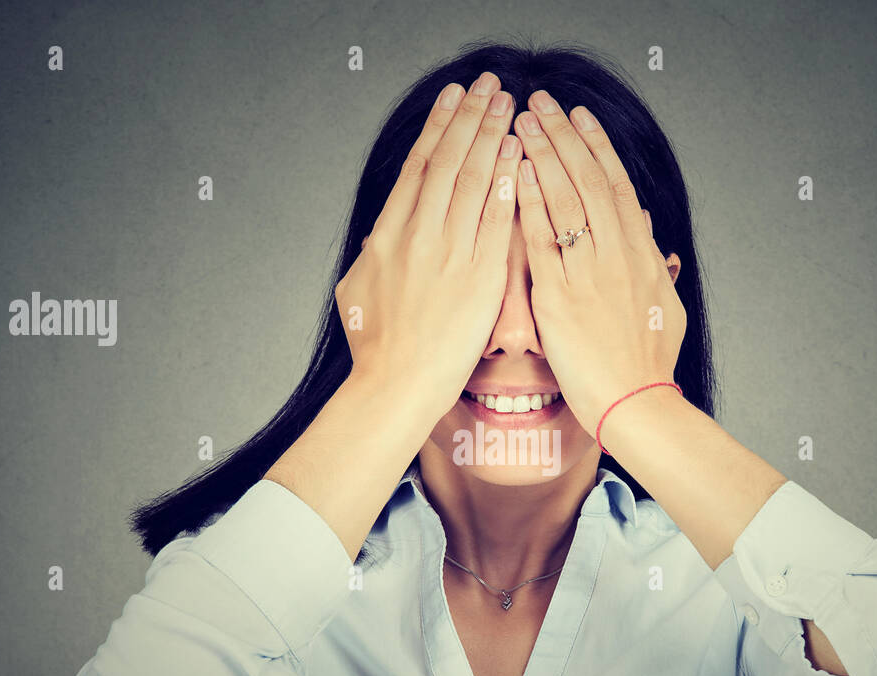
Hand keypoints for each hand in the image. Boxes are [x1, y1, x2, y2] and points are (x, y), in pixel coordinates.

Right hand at [334, 71, 520, 415]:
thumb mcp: (357, 294)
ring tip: (508, 105)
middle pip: (447, 162)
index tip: (453, 98)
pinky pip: (496, 220)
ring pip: (472, 181)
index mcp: (386, 237)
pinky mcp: (479, 278)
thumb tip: (378, 238)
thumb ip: (371, 258)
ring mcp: (448, 255)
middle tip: (487, 85)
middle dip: (469, 117)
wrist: (395, 389)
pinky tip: (519, 155)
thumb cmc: (376, 353)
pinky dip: (507, 184)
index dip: (438, 128)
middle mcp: (416, 237)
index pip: (417, 168)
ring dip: (492, 137)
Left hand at [513, 94, 685, 437]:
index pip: (617, 187)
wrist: (637, 406)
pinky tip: (518, 172)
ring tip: (524, 120)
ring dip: (544, 155)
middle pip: (591, 180)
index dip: (597, 148)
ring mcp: (590, 273)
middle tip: (543, 102)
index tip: (580, 118)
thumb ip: (658, 274)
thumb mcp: (665, 311)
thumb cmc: (648, 367)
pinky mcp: (561, 297)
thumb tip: (659, 247)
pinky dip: (532, 202)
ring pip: (567, 200)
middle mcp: (618, 255)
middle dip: (565, 137)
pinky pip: (544, 240)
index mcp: (643, 256)